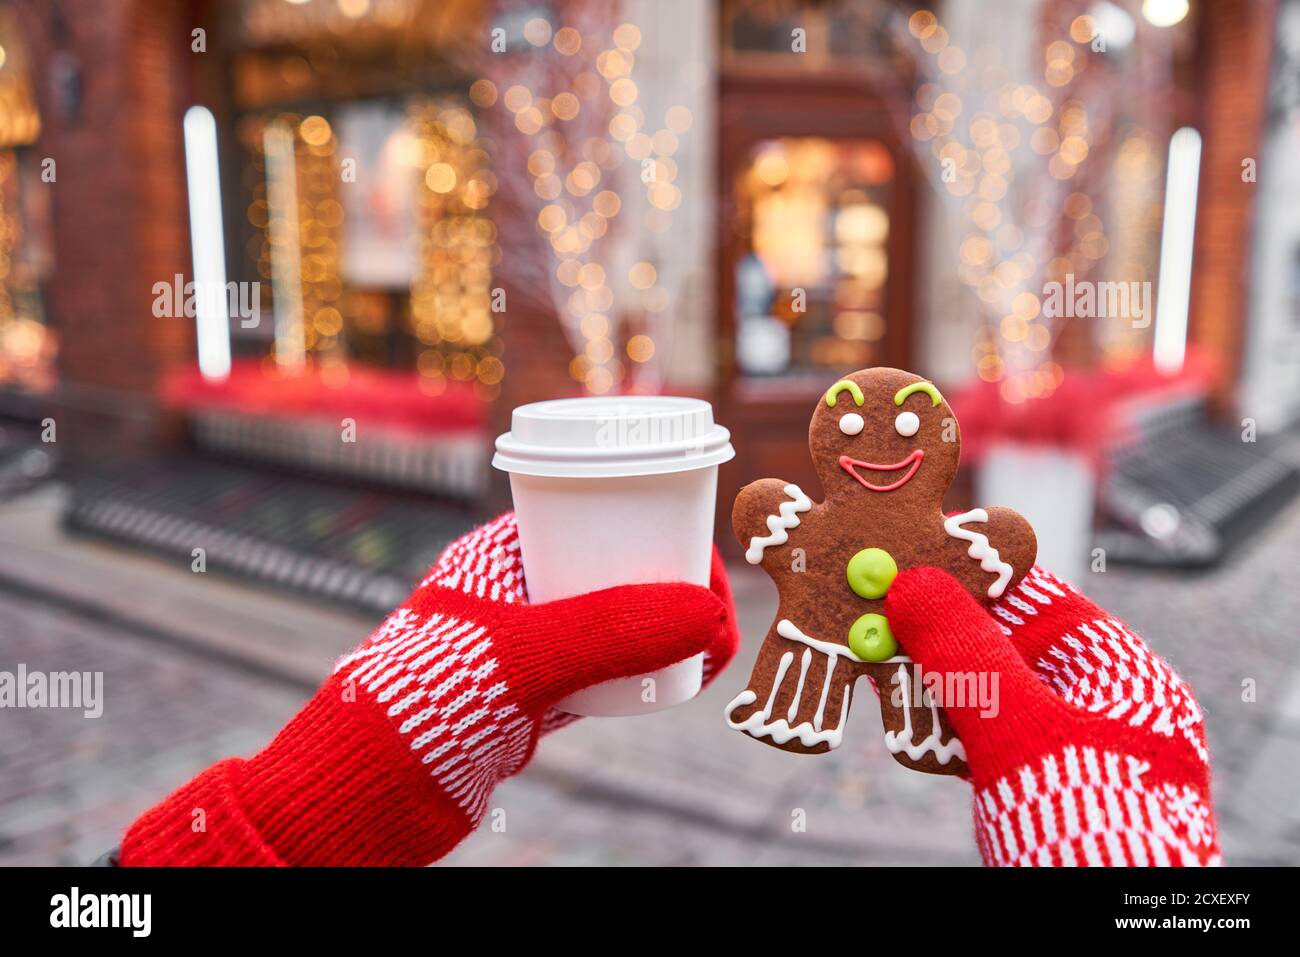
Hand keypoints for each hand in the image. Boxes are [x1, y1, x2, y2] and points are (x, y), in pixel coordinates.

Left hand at [121, 512, 738, 865]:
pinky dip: (642, 674)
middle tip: (722, 616)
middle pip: (614, 568)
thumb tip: (709, 613)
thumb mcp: (521, 656)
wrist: (362, 797)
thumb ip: (610, 631)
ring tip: (711, 649)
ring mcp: (521, 647)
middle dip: (675, 584)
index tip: (709, 563)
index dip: (662, 526)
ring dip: (665, 630)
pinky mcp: (526, 699)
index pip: (595, 514)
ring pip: (612, 623)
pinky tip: (675, 682)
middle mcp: (512, 591)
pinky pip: (600, 673)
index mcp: (499, 551)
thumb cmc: (421, 704)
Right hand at [884, 565, 1218, 866]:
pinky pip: (982, 743)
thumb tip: (914, 584)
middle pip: (1011, 646)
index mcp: (1127, 681)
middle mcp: (1102, 712)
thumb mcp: (1020, 732)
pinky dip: (940, 729)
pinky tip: (898, 718)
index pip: (1046, 602)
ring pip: (990, 696)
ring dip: (934, 680)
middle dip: (945, 629)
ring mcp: (1069, 755)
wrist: (1096, 934)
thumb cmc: (1088, 831)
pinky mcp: (1037, 794)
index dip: (980, 576)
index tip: (918, 554)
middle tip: (880, 607)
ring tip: (874, 658)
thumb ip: (966, 656)